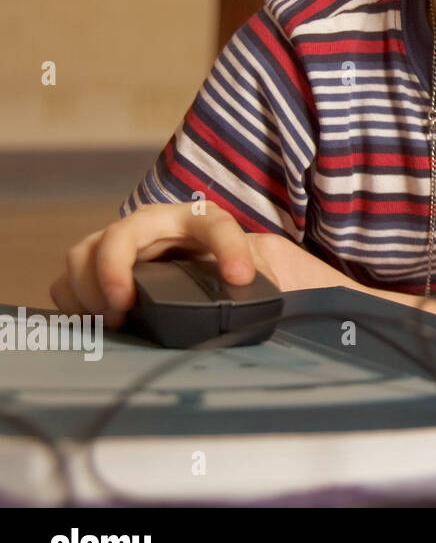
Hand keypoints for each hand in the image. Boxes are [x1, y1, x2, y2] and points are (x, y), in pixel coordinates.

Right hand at [50, 202, 280, 327]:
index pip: (216, 226)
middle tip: (124, 306)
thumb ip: (261, 278)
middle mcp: (153, 225)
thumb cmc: (222, 262)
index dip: (230, 249)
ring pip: (84, 253)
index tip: (240, 279)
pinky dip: (74, 302)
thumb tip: (259, 300)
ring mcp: (119, 242)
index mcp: (199, 220)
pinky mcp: (96, 265)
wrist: (201, 260)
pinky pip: (67, 278)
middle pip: (121, 234)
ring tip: (114, 319)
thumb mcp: (249, 266)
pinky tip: (96, 322)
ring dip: (90, 289)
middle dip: (114, 269)